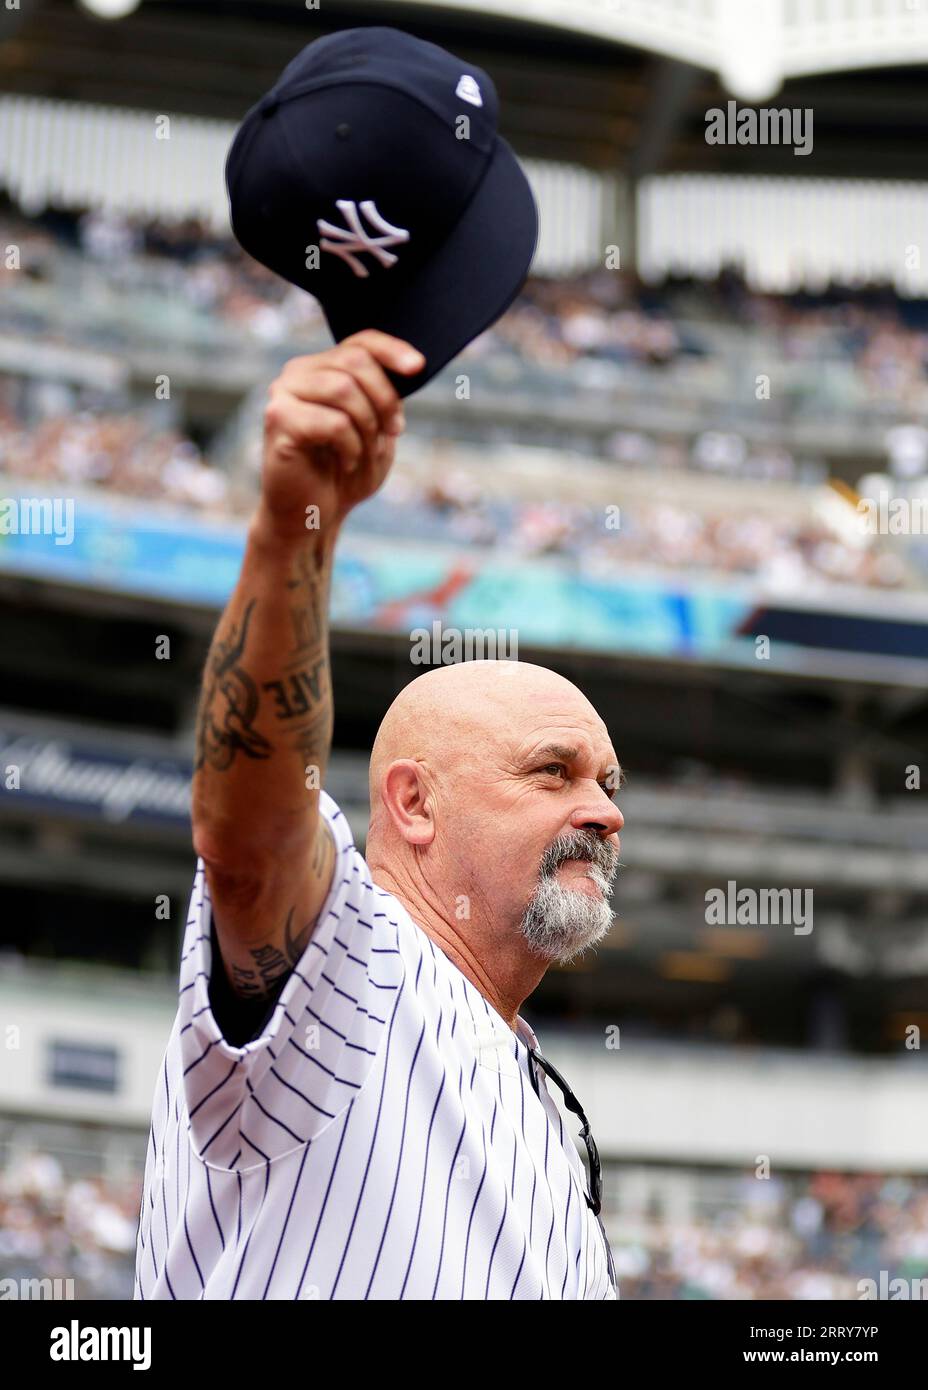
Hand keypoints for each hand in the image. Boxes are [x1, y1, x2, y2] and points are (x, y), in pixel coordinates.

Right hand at [257, 331, 424, 540]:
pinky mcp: (278, 420)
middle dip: (385, 399)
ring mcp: (283, 394)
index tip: (418, 368)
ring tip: (366, 452)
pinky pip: (333, 422)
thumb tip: (410, 366)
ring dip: (368, 426)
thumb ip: (385, 397)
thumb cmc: (343, 473)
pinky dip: (351, 447)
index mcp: (321, 368)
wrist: (311, 515)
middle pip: (355, 361)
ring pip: (344, 389)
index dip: (392, 349)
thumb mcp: (376, 429)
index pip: (360, 341)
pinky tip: (346, 463)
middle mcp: (297, 373)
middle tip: (393, 432)